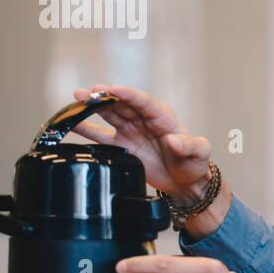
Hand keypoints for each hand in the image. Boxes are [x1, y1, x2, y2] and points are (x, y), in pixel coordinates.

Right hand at [70, 83, 211, 202]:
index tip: (113, 90)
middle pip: (122, 105)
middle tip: (89, 91)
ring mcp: (131, 132)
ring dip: (93, 106)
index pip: (144, 102)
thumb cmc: (195, 163)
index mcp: (163, 117)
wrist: (186, 182)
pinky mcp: (122, 146)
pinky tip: (73, 122)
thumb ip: (191, 145)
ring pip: (110, 115)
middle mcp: (144, 120)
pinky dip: (87, 129)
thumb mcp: (200, 153)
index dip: (128, 95)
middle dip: (106, 96)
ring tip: (77, 97)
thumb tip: (174, 140)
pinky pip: (102, 135)